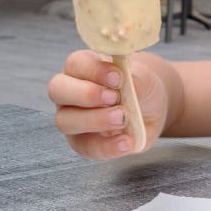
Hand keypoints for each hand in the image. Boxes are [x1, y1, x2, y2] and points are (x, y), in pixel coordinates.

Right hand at [47, 50, 168, 159]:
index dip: (94, 71)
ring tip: (122, 119)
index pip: (76, 64)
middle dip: (86, 95)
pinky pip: (86, 147)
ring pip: (65, 121)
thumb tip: (130, 85)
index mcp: (83, 67)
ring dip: (95, 121)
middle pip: (58, 90)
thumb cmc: (141, 85)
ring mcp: (72, 118)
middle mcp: (70, 91)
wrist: (152, 107)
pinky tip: (126, 142)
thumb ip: (137, 80)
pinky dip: (107, 146)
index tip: (118, 78)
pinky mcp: (82, 142)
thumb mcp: (145, 78)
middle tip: (114, 98)